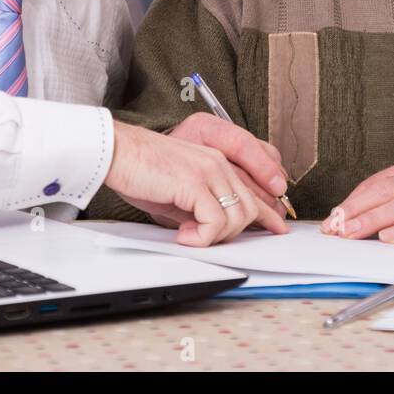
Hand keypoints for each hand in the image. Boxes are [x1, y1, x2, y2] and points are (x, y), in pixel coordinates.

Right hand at [104, 120, 288, 245]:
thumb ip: (200, 206)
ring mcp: (209, 171)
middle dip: (234, 233)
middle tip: (207, 240)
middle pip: (251, 208)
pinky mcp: (195, 182)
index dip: (268, 214)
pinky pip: (215, 221)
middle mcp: (218, 163)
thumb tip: (211, 230)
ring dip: (216, 236)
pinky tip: (184, 235)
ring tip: (191, 236)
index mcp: (217, 161)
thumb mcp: (178, 191)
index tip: (276, 229)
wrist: (117, 152)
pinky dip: (202, 237)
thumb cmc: (140, 170)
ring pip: (238, 217)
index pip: (254, 190)